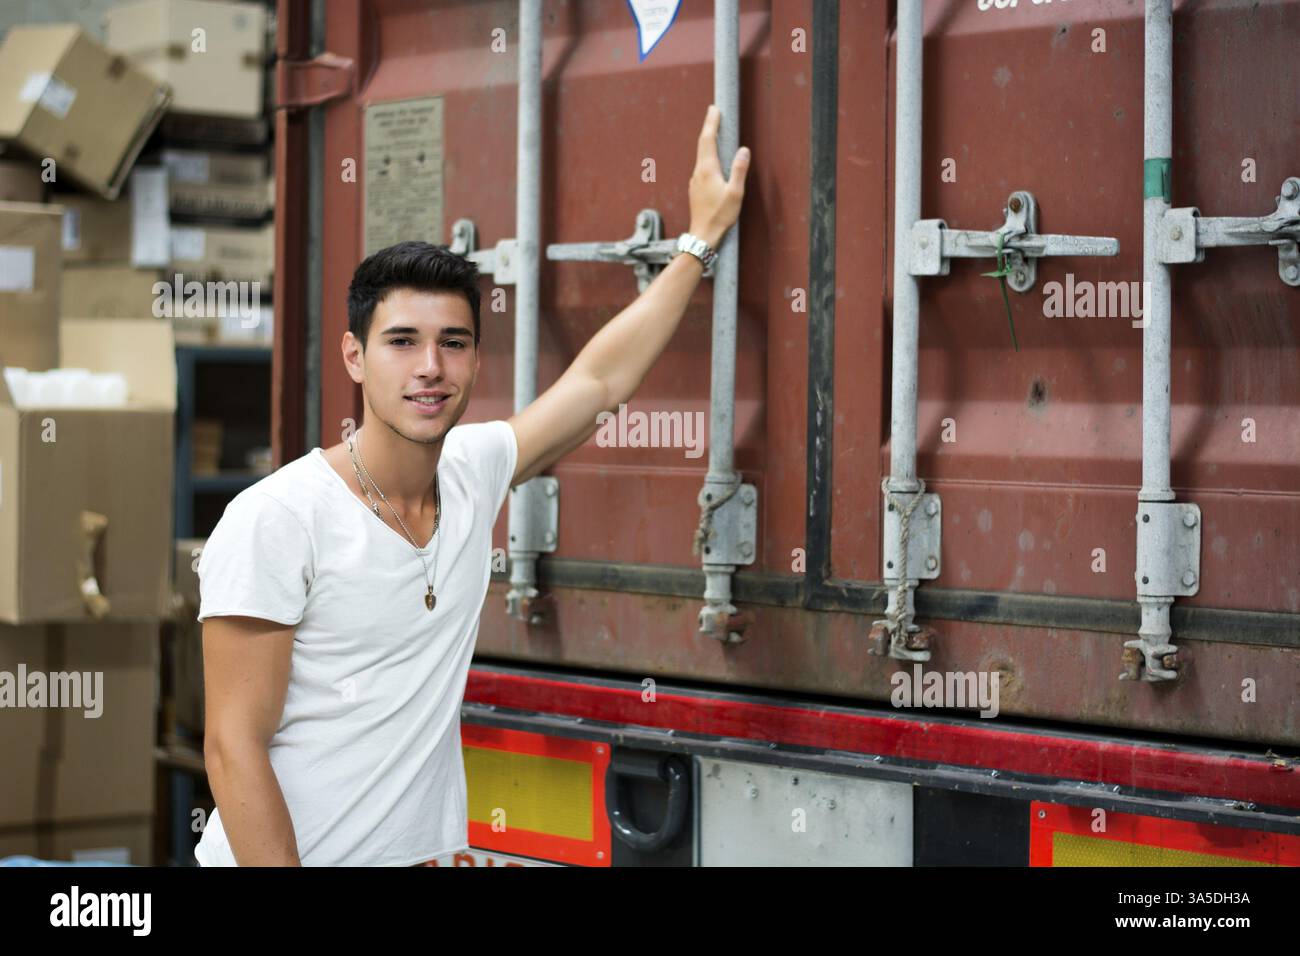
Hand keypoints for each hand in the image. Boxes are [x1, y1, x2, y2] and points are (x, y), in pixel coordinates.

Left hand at [687, 104, 750, 250]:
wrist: (703, 235)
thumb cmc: (720, 216)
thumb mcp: (735, 193)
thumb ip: (739, 170)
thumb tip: (743, 150)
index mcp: (708, 170)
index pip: (708, 140)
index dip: (711, 123)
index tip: (714, 109)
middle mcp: (698, 172)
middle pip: (702, 144)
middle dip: (708, 127)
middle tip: (714, 113)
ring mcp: (695, 181)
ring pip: (701, 156)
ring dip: (707, 141)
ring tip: (714, 131)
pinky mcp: (696, 189)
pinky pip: (701, 166)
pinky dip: (707, 156)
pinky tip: (712, 159)